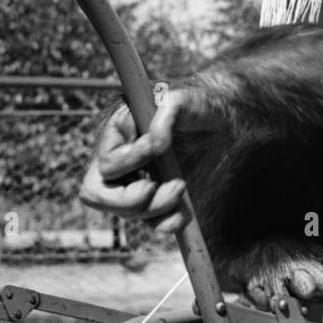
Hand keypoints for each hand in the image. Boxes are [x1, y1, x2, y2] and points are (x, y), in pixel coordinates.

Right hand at [78, 92, 192, 233]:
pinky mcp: (156, 197)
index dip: (129, 161)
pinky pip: (150, 222)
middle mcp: (121, 159)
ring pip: (126, 212)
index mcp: (119, 132)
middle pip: (99, 194)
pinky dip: (165, 223)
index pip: (106, 161)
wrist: (223, 122)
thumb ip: (167, 112)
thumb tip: (155, 141)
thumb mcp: (184, 99)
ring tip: (180, 188)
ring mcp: (137, 181)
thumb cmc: (198, 104)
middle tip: (152, 189)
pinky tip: (183, 215)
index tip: (157, 149)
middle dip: (127, 200)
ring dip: (154, 209)